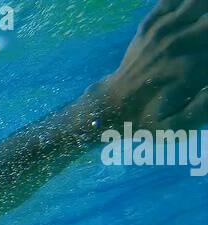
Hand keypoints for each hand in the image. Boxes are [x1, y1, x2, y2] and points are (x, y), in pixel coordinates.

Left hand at [102, 0, 207, 130]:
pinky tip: (191, 16)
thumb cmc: (149, 119)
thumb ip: (205, 109)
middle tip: (205, 49)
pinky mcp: (151, 23)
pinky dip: (188, 3)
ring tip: (202, 26)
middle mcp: (178, 44)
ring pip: (198, 2)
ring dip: (205, 11)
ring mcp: (162, 30)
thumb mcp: (178, 127)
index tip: (207, 65)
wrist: (111, 105)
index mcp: (191, 68)